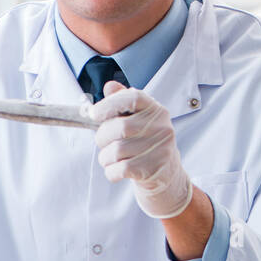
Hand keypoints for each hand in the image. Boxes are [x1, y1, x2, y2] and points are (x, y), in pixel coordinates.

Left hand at [88, 80, 192, 218]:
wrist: (167, 173)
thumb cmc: (146, 142)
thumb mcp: (138, 119)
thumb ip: (123, 101)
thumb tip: (110, 87)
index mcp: (156, 110)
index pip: (132, 98)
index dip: (109, 103)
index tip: (94, 113)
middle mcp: (161, 127)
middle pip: (119, 127)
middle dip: (102, 136)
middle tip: (103, 142)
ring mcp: (160, 149)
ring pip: (116, 151)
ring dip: (105, 157)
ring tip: (111, 158)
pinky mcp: (153, 169)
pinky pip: (119, 169)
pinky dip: (111, 171)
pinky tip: (116, 170)